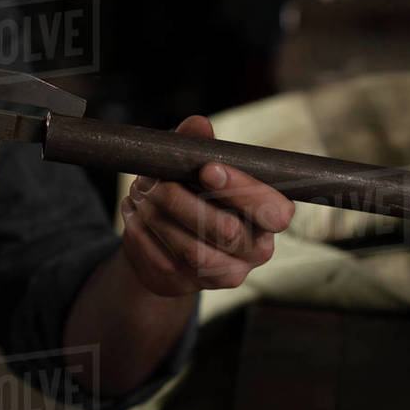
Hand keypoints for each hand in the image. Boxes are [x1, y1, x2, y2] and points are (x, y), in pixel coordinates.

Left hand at [119, 115, 294, 296]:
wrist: (161, 237)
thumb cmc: (189, 191)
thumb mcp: (192, 163)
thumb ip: (198, 143)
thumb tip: (199, 125)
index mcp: (268, 217)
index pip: (275, 211)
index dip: (243, 191)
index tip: (207, 169)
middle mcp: (254, 250)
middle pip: (227, 231)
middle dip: (183, 200)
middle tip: (154, 182)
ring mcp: (224, 273)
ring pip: (192, 249)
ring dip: (159, 217)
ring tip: (141, 194)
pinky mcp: (190, 284)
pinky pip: (162, 260)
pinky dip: (142, 232)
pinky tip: (135, 214)